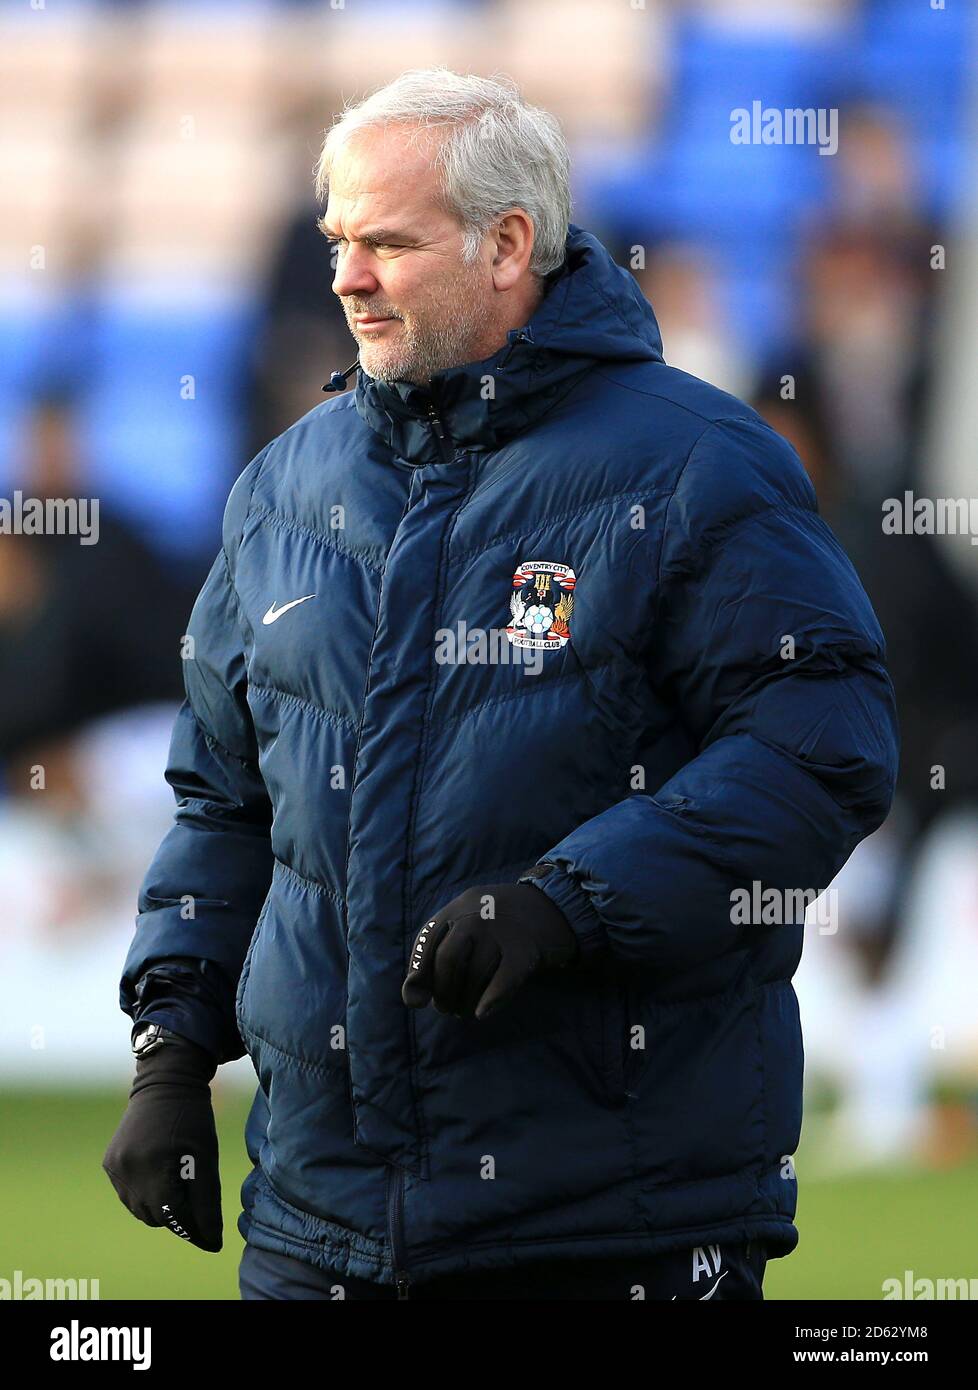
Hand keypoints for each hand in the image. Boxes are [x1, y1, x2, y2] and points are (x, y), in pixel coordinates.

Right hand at [102, 1030, 222, 1251]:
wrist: (164, 1082)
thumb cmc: (192, 1117)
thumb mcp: (206, 1156)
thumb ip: (207, 1200)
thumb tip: (212, 1240)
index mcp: (153, 1166)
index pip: (173, 1216)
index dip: (194, 1230)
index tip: (213, 1240)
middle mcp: (127, 1170)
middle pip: (156, 1217)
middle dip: (180, 1218)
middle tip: (201, 1210)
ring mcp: (114, 1167)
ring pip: (140, 1210)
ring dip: (162, 1209)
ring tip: (183, 1189)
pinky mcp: (109, 1163)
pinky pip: (129, 1195)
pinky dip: (147, 1195)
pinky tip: (163, 1177)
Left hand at [401, 882, 578, 1019]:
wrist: (547, 907)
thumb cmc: (493, 925)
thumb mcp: (462, 925)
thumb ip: (433, 955)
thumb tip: (412, 1000)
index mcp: (457, 907)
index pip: (426, 939)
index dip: (418, 972)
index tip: (420, 998)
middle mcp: (477, 916)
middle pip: (449, 958)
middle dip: (443, 991)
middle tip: (445, 1009)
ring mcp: (502, 931)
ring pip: (475, 973)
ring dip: (464, 1001)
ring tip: (463, 1011)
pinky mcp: (524, 951)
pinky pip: (504, 979)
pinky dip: (490, 1000)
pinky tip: (481, 1013)